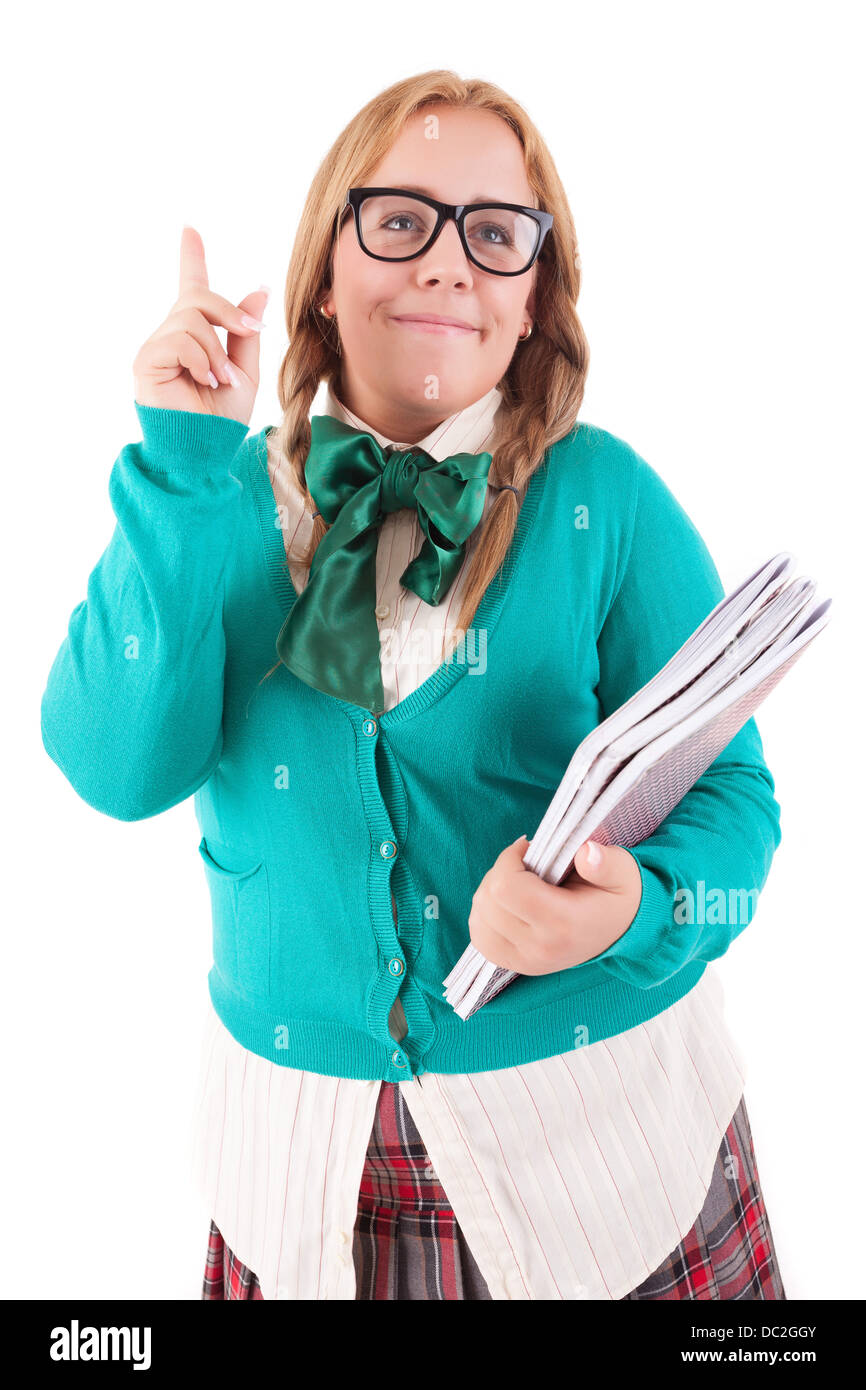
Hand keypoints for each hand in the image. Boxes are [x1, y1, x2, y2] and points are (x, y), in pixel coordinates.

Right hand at [132, 225, 267, 424]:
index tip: (190, 230)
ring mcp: (156, 346)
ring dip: (216, 349)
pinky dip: (201, 359)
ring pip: (192, 317)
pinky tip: (204, 380)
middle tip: (250, 330)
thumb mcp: (245, 372)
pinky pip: (180, 338)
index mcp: (195, 337)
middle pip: (197, 295)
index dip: (191, 257)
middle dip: (229, 310)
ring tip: (220, 379)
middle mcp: (171, 335)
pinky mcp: (146, 359)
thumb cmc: (222, 419)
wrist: (204, 451)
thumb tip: (258, 289)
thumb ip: (246, 333)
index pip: (190, 288)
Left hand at [467, 835, 642, 975]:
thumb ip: (605, 862)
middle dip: (499, 872)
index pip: (506, 888)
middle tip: (524, 864)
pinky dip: (484, 915)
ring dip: (489, 892)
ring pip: (479, 919)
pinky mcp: (517, 965)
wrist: (623, 930)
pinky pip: (480, 939)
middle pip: (488, 901)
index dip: (508, 860)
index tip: (527, 849)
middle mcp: (540, 948)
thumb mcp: (622, 872)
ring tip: (517, 882)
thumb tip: (586, 853)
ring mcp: (526, 961)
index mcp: (563, 923)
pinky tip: (505, 903)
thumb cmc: (617, 895)